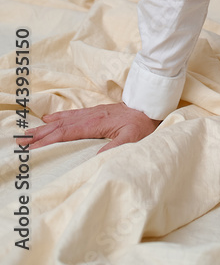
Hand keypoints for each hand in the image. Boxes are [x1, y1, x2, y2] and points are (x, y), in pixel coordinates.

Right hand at [23, 103, 160, 152]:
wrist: (151, 106)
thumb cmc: (143, 124)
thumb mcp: (132, 138)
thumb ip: (114, 147)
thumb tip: (95, 158)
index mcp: (96, 123)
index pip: (67, 133)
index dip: (49, 140)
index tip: (33, 147)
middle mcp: (91, 116)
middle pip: (60, 125)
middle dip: (41, 133)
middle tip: (23, 140)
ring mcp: (93, 113)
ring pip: (64, 119)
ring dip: (47, 126)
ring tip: (31, 131)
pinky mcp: (96, 112)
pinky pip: (72, 115)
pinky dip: (59, 117)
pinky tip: (52, 119)